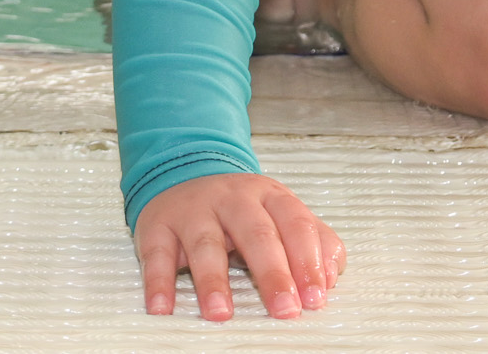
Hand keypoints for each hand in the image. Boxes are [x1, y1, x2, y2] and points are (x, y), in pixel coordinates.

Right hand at [133, 172, 344, 321]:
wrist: (184, 174)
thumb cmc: (241, 210)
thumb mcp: (281, 215)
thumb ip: (314, 241)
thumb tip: (330, 278)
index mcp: (271, 196)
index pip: (296, 225)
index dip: (309, 261)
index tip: (316, 297)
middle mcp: (234, 199)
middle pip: (257, 234)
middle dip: (273, 274)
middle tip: (284, 310)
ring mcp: (194, 210)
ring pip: (206, 244)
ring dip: (213, 281)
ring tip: (222, 314)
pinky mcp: (158, 225)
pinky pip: (157, 254)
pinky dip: (159, 283)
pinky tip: (163, 308)